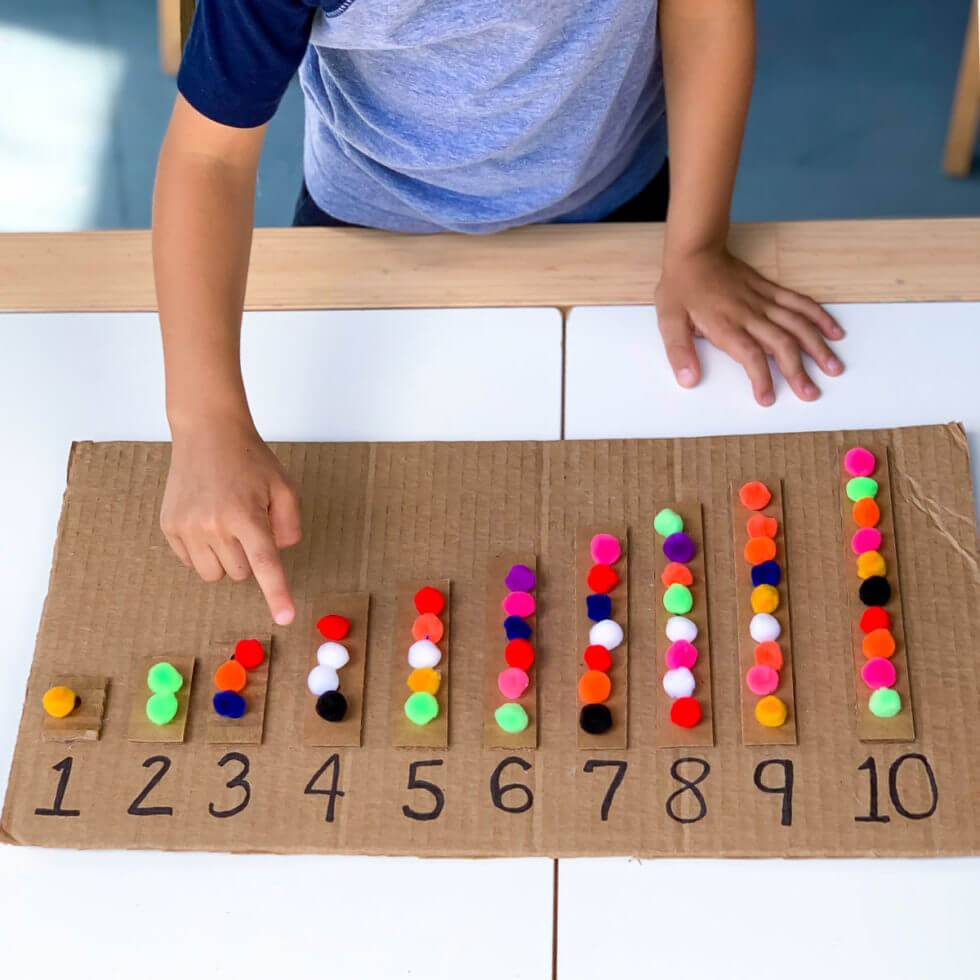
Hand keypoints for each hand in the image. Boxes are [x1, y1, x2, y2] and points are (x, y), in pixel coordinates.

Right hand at [160, 418, 301, 623]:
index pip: (264, 564)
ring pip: (215, 574)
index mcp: (246, 515)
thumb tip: (277, 555)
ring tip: (227, 525)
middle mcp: (213, 525)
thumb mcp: (284, 487)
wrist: (207, 433)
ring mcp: (187, 527)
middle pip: (240, 573)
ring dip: (226, 559)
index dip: (276, 593)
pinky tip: (207, 523)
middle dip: (249, 556)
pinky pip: (192, 563)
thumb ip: (290, 525)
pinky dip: (203, 552)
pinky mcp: (169, 527)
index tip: (285, 618)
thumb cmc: (250, 460)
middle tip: (247, 523)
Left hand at [654, 246, 843, 404]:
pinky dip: (819, 317)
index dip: (761, 377)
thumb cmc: (681, 288)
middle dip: (798, 371)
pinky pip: (800, 303)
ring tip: (833, 368)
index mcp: (725, 325)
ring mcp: (763, 301)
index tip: (767, 399)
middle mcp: (749, 314)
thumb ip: (679, 352)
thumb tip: (688, 379)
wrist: (695, 251)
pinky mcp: (770, 290)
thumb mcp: (669, 321)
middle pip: (781, 343)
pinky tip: (834, 332)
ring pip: (797, 324)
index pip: (750, 355)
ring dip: (817, 347)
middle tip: (810, 394)